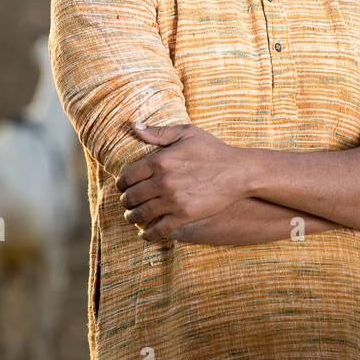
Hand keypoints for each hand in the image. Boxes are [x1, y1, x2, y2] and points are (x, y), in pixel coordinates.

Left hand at [118, 122, 249, 242]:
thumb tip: (134, 126)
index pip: (127, 176)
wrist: (239, 172)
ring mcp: (173, 200)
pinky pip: (158, 229)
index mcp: (160, 160)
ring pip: (141, 214)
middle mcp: (163, 181)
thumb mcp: (187, 133)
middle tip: (127, 202)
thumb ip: (158, 132)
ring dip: (132, 217)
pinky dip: (147, 233)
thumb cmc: (213, 150)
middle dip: (125, 200)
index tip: (123, 186)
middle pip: (131, 196)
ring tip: (132, 216)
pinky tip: (145, 232)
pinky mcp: (184, 215)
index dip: (121, 182)